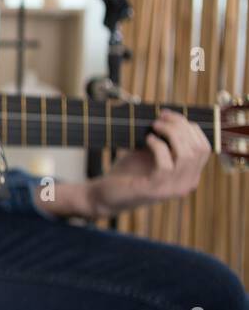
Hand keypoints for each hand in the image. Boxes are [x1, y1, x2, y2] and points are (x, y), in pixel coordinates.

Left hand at [89, 109, 211, 215]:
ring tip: (154, 125)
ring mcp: (173, 189)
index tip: (169, 115)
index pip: (204, 147)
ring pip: (186, 155)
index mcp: (190, 174)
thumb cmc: (128, 171)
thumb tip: (168, 116)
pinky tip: (147, 139)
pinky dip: (158, 146)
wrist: (106, 194)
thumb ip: (165, 140)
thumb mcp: (151, 153)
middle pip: (198, 148)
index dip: (189, 127)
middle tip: (160, 117)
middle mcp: (187, 184)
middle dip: (181, 127)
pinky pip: (166, 164)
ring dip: (171, 134)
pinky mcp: (156, 190)